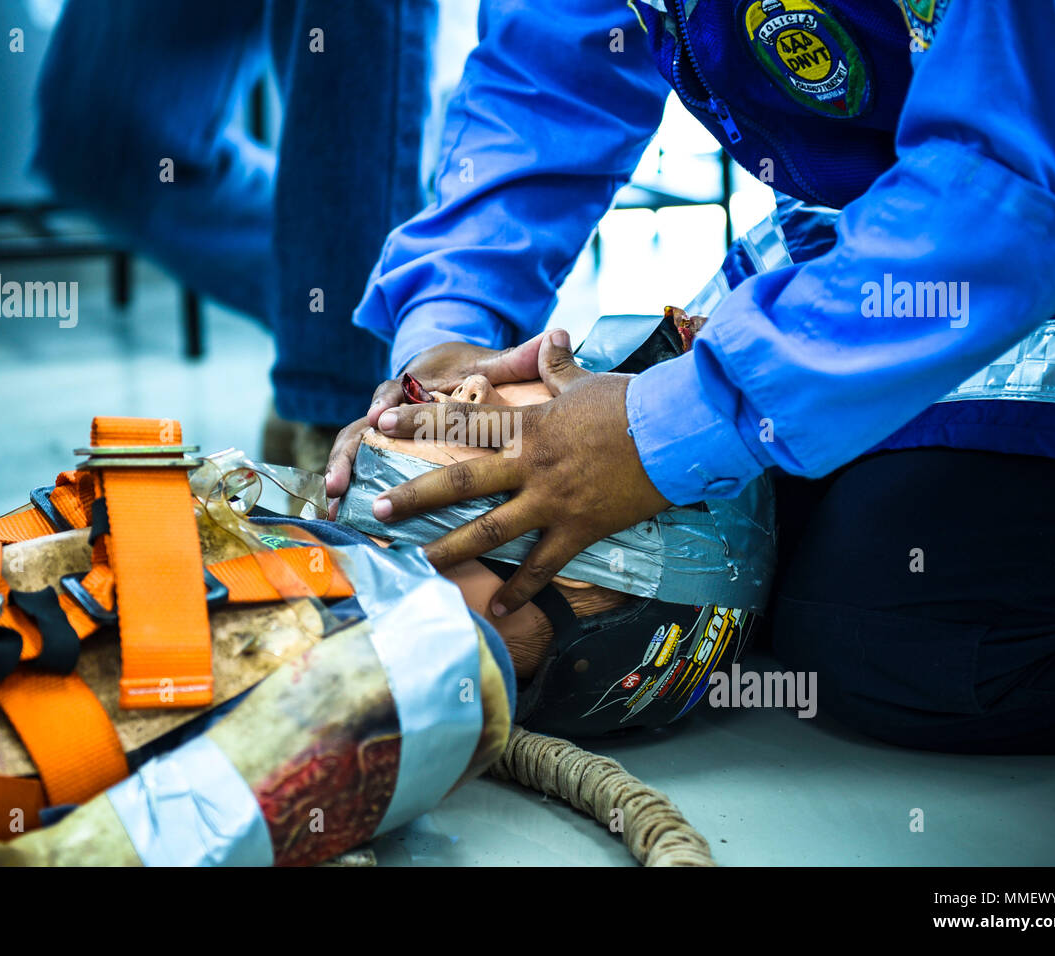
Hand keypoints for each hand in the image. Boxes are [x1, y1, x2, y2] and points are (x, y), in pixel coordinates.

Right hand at [323, 332, 548, 517]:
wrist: (453, 368)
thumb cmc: (474, 369)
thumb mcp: (493, 363)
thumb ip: (518, 358)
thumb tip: (555, 336)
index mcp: (414, 383)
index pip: (393, 390)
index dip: (386, 405)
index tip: (380, 418)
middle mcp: (392, 406)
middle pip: (361, 428)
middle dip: (348, 455)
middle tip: (339, 482)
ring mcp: (383, 431)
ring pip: (355, 450)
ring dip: (342, 475)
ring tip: (336, 505)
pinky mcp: (383, 449)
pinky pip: (362, 468)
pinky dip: (351, 490)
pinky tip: (342, 515)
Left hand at [369, 329, 670, 614]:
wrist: (675, 432)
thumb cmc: (632, 403)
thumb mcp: (588, 382)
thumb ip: (558, 368)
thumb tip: (552, 337)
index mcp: (528, 426)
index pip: (461, 421)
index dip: (418, 422)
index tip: (381, 423)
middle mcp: (530, 465)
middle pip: (460, 482)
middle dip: (415, 496)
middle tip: (378, 510)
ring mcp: (552, 501)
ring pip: (490, 530)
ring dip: (452, 548)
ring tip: (420, 563)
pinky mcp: (578, 529)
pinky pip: (543, 566)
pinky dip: (522, 590)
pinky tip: (500, 609)